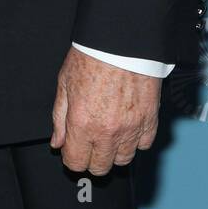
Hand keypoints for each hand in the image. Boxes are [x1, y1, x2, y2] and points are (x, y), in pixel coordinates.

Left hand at [50, 45, 159, 173]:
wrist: (120, 42)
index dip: (71, 157)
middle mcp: (108, 131)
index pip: (76, 163)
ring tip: (108, 133)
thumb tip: (57, 142)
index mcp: (82, 123)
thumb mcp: (64, 85)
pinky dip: (136, 141)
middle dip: (91, 158)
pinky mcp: (150, 120)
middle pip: (100, 167)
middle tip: (89, 141)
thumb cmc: (90, 57)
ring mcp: (131, 128)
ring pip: (123, 160)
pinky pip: (144, 145)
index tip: (72, 149)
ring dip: (114, 151)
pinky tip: (127, 126)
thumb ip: (59, 118)